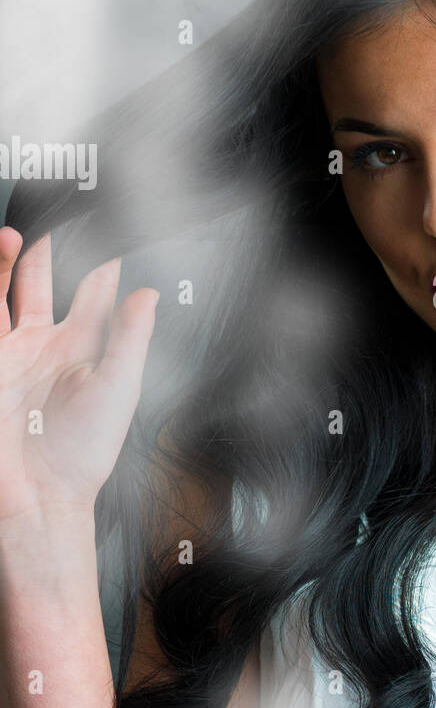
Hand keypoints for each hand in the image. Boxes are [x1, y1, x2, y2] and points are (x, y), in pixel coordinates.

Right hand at [0, 226, 158, 526]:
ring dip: (6, 260)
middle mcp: (45, 343)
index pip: (93, 288)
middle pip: (40, 279)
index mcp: (84, 346)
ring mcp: (9, 351)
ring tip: (14, 230)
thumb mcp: (118, 387)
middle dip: (44, 246)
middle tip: (54, 212)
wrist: (37, 496)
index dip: (101, 255)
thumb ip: (131, 336)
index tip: (110, 222)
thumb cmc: (82, 454)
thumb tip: (149, 292)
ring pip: (3, 290)